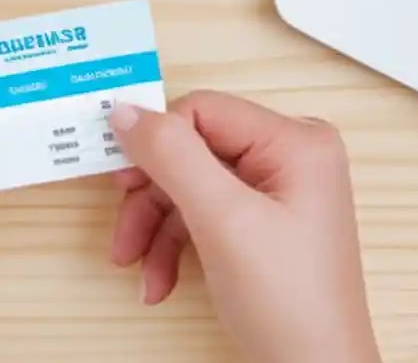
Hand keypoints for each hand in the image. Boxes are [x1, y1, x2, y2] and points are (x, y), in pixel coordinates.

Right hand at [108, 92, 379, 362]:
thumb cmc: (292, 306)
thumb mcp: (223, 220)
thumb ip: (173, 156)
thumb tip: (127, 111)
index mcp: (297, 142)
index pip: (202, 112)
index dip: (156, 144)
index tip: (120, 179)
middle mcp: (291, 157)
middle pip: (190, 152)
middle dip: (151, 198)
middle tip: (124, 233)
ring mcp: (278, 191)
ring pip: (189, 186)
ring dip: (155, 229)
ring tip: (137, 267)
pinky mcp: (262, 222)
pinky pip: (202, 215)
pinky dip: (173, 246)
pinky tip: (159, 280)